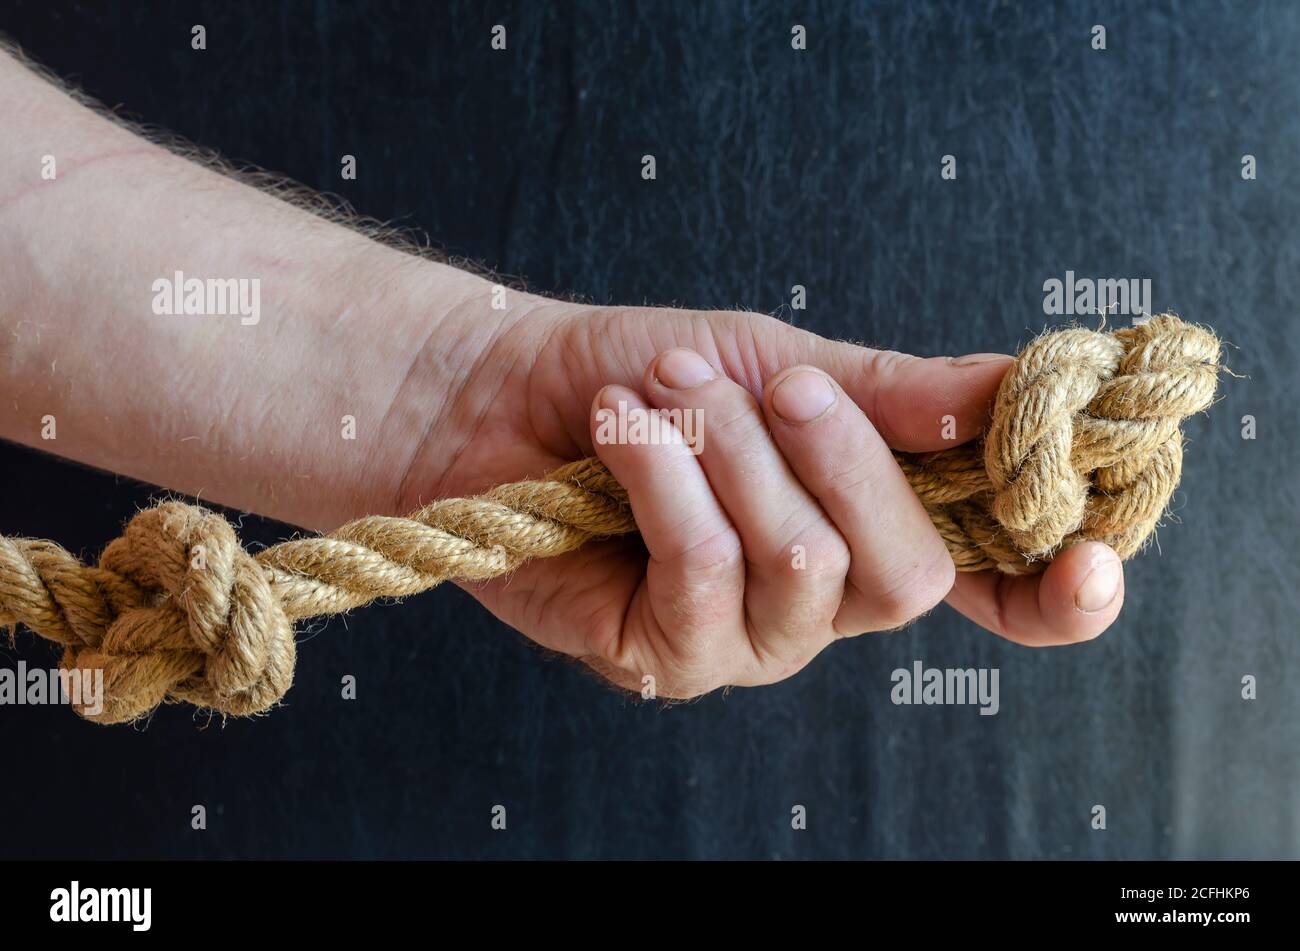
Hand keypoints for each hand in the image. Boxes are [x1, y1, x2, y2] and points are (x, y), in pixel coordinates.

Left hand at [396, 301, 1125, 696]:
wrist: (504, 391)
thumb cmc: (650, 375)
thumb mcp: (780, 360)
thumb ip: (894, 390)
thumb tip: (1019, 384)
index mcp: (865, 528)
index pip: (989, 590)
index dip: (1053, 590)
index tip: (1094, 553)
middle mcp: (820, 604)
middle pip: (906, 578)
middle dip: (842, 460)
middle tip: (774, 384)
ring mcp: (745, 644)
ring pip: (805, 568)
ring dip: (734, 454)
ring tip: (666, 390)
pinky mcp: (665, 659)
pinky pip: (706, 575)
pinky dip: (666, 479)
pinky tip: (621, 431)